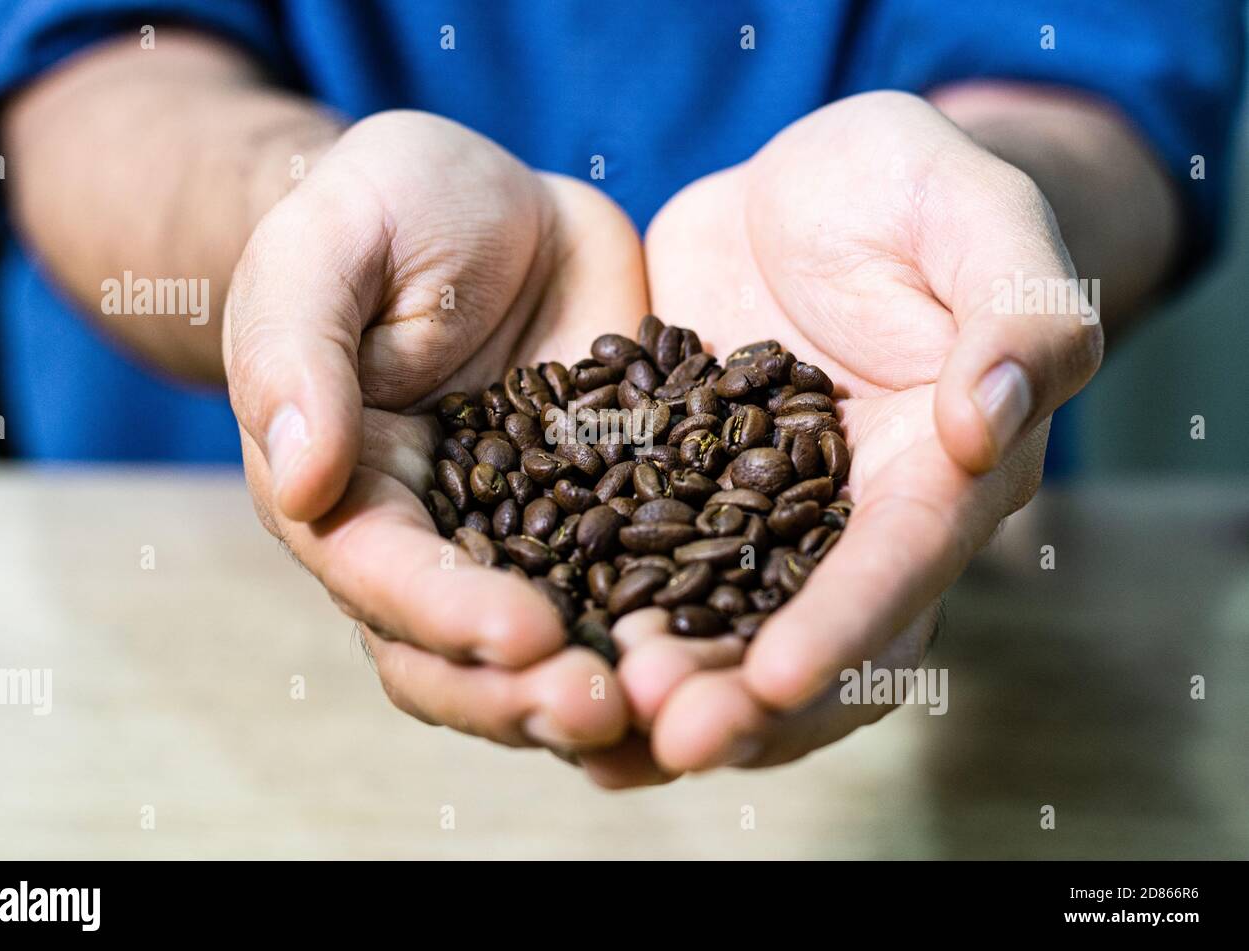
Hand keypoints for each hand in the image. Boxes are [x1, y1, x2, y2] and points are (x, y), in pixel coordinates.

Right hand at [222, 111, 650, 752]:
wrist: (490, 203)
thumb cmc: (381, 209)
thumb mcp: (327, 251)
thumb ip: (297, 355)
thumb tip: (300, 478)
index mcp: (350, 494)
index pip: (386, 578)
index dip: (450, 617)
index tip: (526, 635)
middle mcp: (437, 542)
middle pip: (466, 655)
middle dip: (529, 694)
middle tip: (609, 710)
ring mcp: (532, 537)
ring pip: (559, 645)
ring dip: (610, 687)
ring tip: (678, 707)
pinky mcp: (614, 511)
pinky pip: (650, 578)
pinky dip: (684, 620)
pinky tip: (744, 642)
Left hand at [582, 91, 1101, 785]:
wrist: (805, 188)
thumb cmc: (910, 187)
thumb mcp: (975, 215)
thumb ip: (1015, 311)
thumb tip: (987, 424)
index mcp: (943, 470)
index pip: (904, 562)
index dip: (848, 626)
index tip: (781, 681)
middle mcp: (853, 520)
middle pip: (812, 634)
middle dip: (747, 697)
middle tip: (668, 734)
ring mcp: (759, 518)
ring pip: (724, 628)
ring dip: (670, 685)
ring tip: (596, 725)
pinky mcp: (678, 493)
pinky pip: (642, 574)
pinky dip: (605, 625)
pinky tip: (547, 665)